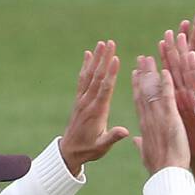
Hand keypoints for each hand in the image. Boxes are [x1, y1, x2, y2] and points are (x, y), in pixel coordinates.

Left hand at [60, 40, 130, 173]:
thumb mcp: (102, 147)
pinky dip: (86, 66)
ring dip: (96, 58)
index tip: (115, 58)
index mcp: (96, 112)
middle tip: (110, 42)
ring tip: (102, 43)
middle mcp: (88, 102)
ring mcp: (82, 99)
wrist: (69, 151)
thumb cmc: (89, 150)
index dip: (111, 73)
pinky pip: (82, 79)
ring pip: (90, 75)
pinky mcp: (79, 99)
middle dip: (104, 59)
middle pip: (97, 76)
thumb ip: (113, 137)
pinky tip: (88, 54)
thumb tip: (125, 131)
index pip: (104, 89)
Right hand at [131, 54, 188, 174]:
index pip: (139, 103)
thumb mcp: (146, 155)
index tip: (135, 74)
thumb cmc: (158, 169)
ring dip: (151, 73)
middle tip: (140, 59)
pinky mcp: (170, 119)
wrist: (166, 175)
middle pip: (143, 92)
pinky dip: (167, 84)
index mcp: (144, 127)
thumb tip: (134, 140)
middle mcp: (148, 119)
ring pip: (153, 91)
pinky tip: (166, 70)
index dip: (137, 87)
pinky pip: (168, 97)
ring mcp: (158, 118)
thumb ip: (141, 144)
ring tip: (149, 58)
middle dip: (142, 75)